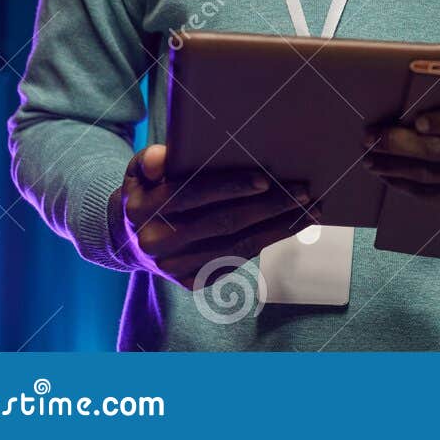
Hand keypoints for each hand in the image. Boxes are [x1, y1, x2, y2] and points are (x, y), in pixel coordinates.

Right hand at [114, 145, 318, 289]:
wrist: (129, 239)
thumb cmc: (147, 190)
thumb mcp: (139, 171)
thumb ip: (149, 159)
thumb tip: (159, 158)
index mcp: (142, 210)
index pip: (192, 195)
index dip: (230, 187)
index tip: (266, 180)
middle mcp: (156, 243)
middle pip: (222, 223)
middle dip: (268, 207)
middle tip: (303, 193)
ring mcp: (174, 268)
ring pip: (236, 246)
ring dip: (278, 228)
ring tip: (310, 211)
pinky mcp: (192, 282)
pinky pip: (235, 260)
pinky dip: (266, 243)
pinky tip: (290, 227)